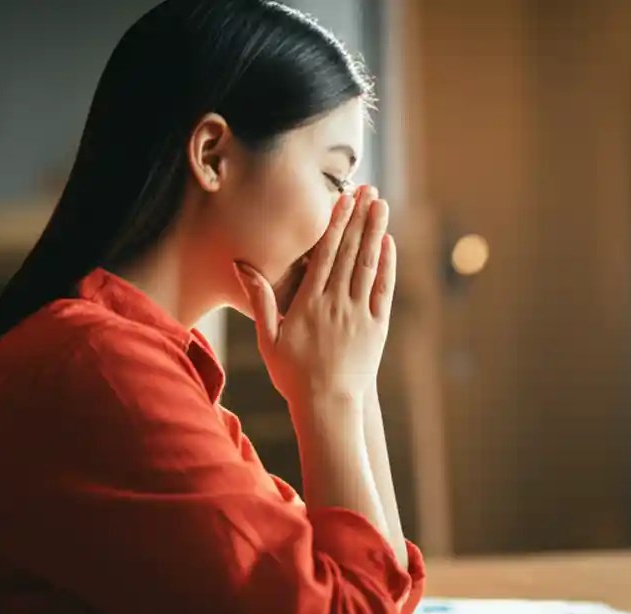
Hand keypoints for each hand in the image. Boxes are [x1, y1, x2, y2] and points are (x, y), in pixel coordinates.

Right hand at [234, 185, 397, 405]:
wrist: (328, 406)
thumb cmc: (293, 374)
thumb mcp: (269, 337)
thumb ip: (260, 299)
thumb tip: (242, 265)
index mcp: (310, 303)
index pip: (325, 254)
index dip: (335, 223)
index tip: (343, 198)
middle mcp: (337, 303)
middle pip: (350, 252)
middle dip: (359, 217)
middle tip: (368, 189)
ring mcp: (359, 314)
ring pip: (368, 265)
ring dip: (376, 232)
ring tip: (381, 205)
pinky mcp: (377, 327)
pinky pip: (383, 290)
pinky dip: (387, 265)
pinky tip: (389, 243)